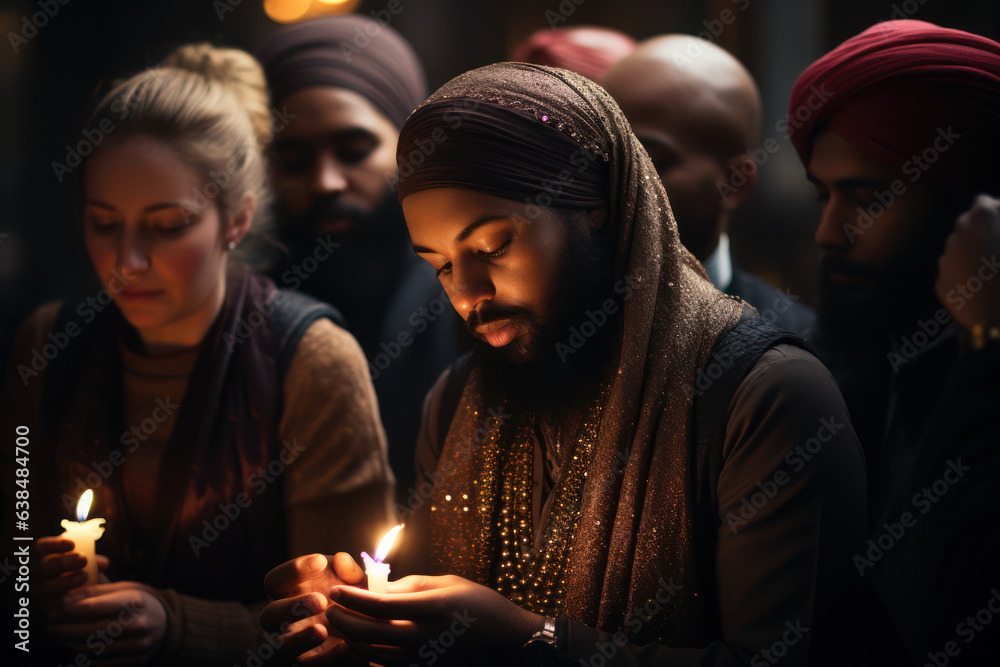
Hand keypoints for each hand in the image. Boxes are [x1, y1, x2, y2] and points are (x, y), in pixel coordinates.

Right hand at [34, 536, 109, 612]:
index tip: (72, 544)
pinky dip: (67, 600)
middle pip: (43, 567)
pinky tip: (80, 595)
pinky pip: (52, 606)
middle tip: (83, 559)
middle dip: (63, 562)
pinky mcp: (44, 607)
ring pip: (48, 587)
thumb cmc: (75, 572)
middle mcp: (35, 574)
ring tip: (85, 576)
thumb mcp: (77, 561)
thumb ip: (87, 559)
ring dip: (67, 581)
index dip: (53, 545)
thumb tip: (105, 564)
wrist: (73, 596)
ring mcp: (38, 591)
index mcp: (40, 557)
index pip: (39, 547)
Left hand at [46, 581, 166, 665]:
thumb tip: (64, 597)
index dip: (69, 610)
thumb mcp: (124, 588)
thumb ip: (96, 591)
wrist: (167, 624)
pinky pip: (103, 663)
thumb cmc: (139, 602)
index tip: (53, 611)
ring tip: (61, 637)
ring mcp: (139, 644)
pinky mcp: (137, 660)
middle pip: (91, 631)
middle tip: (51, 627)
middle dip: (65, 630)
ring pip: (95, 650)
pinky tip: (77, 649)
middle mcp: (139, 623)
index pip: (94, 607)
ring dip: (72, 644)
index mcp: (136, 600)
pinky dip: (86, 657)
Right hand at [260, 553, 367, 664]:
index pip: (274, 581)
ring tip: (322, 630)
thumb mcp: (355, 581)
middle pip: (269, 616)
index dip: (292, 570)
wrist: (370, 630)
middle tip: (320, 601)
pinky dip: (326, 659)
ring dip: (299, 639)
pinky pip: (307, 666)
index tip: (320, 562)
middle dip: (292, 608)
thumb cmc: (353, 598)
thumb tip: (341, 561)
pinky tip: (346, 646)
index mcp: (290, 594)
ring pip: (280, 648)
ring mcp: (294, 644)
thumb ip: (350, 570)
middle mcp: (285, 620)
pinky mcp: (309, 663)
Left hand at [326, 574, 543, 665]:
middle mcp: (425, 637)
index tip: (335, 589)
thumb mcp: (449, 583)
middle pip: (370, 633)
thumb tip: (378, 587)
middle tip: (330, 609)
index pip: (379, 604)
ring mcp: (425, 659)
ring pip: (374, 655)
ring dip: (352, 641)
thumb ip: (412, 584)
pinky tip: (363, 646)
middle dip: (344, 620)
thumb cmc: (481, 605)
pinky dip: (370, 658)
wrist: (510, 642)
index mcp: (432, 608)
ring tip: (342, 626)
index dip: (352, 597)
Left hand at [936, 194, 999, 330]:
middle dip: (984, 235)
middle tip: (999, 251)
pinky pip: (955, 275)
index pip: (984, 203)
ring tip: (995, 274)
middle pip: (969, 227)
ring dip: (974, 257)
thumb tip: (998, 224)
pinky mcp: (941, 284)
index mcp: (981, 217)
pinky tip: (984, 290)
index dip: (997, 214)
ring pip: (960, 251)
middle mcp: (956, 234)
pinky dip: (966, 278)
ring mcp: (945, 260)